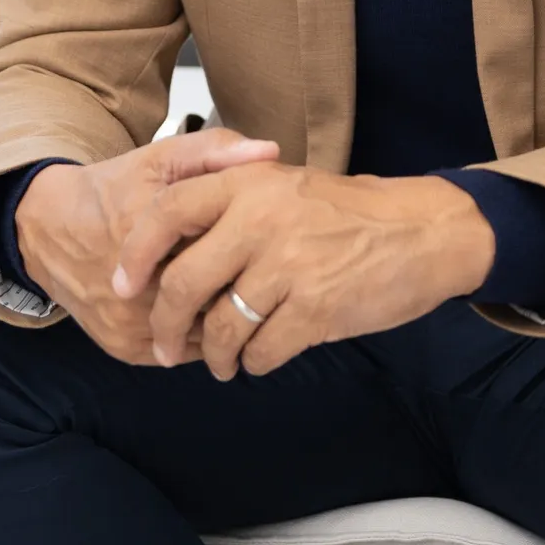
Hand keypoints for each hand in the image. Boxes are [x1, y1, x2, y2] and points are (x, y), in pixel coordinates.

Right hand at [11, 127, 279, 363]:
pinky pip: (180, 353)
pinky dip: (198, 337)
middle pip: (216, 301)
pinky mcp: (123, 347)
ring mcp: (129, 324)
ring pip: (201, 335)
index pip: (226, 256)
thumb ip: (215, 150)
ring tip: (237, 295)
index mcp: (150, 233)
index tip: (267, 242)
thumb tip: (270, 152)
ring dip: (222, 320)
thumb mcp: (161, 158)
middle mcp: (137, 290)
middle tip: (260, 273)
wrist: (48, 227)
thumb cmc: (114, 189)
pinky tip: (207, 312)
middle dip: (242, 289)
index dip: (252, 251)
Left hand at [112, 166, 494, 378]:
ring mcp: (288, 265)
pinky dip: (255, 363)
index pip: (167, 213)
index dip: (136, 255)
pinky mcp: (316, 308)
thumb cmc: (349, 212)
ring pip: (221, 327)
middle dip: (165, 326)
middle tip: (163, 347)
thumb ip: (232, 202)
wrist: (421, 230)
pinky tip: (260, 358)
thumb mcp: (285, 183)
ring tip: (221, 362)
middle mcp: (260, 219)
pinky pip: (262, 350)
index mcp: (248, 182)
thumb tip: (172, 248)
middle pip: (182, 282)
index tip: (123, 285)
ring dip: (214, 355)